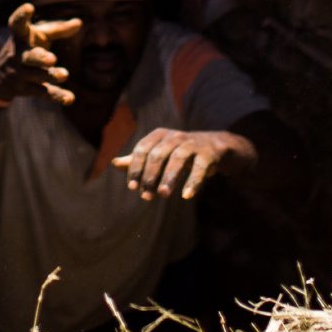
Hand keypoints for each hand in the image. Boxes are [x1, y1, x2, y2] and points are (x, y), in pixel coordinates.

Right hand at [0, 3, 81, 106]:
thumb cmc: (26, 47)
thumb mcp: (37, 35)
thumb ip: (58, 29)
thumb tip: (80, 23)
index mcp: (20, 36)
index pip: (17, 24)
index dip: (22, 16)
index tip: (29, 7)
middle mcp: (18, 55)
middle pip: (28, 57)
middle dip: (39, 58)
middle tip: (51, 59)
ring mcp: (21, 74)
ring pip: (36, 76)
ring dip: (50, 76)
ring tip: (64, 74)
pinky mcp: (28, 89)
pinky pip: (43, 93)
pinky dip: (57, 96)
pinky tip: (70, 98)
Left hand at [112, 128, 249, 201]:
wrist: (217, 147)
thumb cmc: (182, 152)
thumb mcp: (160, 153)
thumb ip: (139, 159)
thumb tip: (114, 163)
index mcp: (160, 135)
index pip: (142, 149)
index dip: (136, 168)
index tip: (132, 187)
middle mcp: (175, 136)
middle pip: (158, 154)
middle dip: (150, 176)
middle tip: (146, 196)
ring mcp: (193, 143)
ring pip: (178, 159)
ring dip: (169, 178)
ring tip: (163, 195)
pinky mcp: (209, 153)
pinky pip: (201, 167)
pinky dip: (193, 181)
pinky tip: (186, 195)